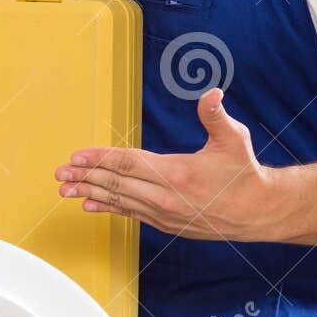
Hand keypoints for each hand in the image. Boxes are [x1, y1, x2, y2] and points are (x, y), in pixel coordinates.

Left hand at [55, 88, 280, 240]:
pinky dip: (107, 208)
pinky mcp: (165, 223)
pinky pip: (129, 214)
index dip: (100, 159)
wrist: (257, 212)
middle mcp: (165, 198)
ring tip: (65, 189)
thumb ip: (216, 116)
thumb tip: (212, 93)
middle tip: (59, 173)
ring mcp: (163, 214)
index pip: (129, 164)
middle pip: (116, 184)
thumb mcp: (234, 139)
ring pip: (118, 201)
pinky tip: (89, 204)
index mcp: (177, 175)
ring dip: (89, 193)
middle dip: (84, 177)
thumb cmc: (244, 173)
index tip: (77, 156)